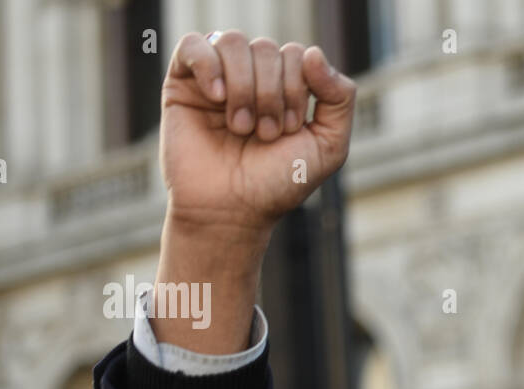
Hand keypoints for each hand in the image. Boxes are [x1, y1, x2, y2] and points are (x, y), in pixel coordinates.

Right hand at [148, 32, 354, 352]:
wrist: (231, 211)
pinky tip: (217, 98)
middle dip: (273, 94)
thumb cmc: (278, 183)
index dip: (298, 89)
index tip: (289, 130)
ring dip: (244, 88)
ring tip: (242, 127)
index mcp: (287, 85)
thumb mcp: (328, 146)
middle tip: (265, 134)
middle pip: (268, 49)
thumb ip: (340, 98)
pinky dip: (209, 67)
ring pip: (233, 42)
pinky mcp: (182, 83)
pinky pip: (192, 44)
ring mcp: (218, 77)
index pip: (297, 55)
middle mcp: (253, 77)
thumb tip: (313, 53)